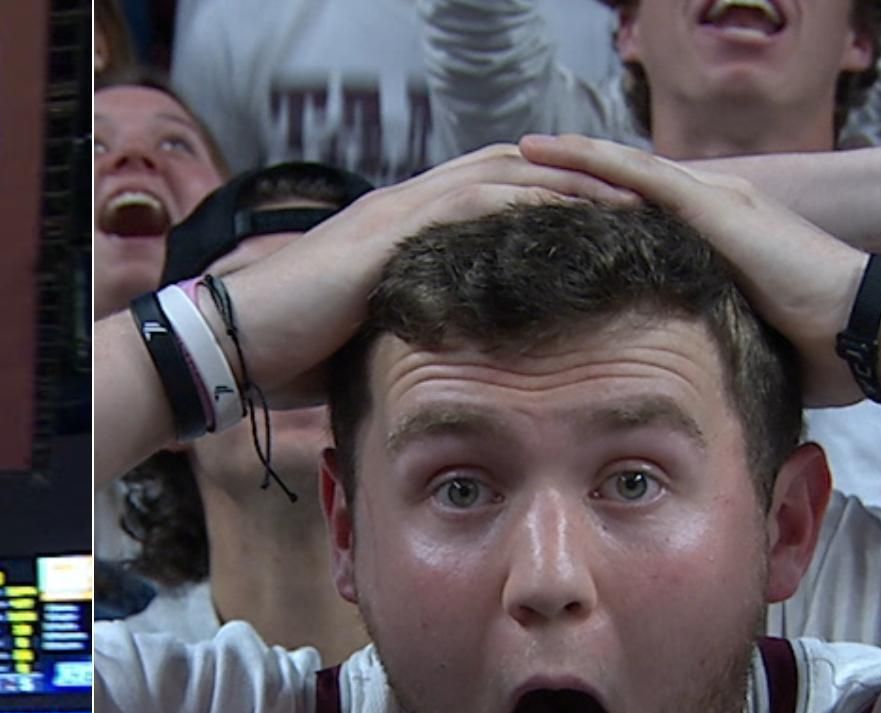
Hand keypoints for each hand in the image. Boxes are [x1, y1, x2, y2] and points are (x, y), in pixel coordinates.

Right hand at [206, 144, 641, 402]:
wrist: (232, 344)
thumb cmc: (289, 354)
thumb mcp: (370, 342)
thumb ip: (413, 336)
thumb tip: (455, 374)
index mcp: (406, 231)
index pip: (497, 195)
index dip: (558, 201)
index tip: (617, 222)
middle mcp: (406, 207)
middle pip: (516, 169)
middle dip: (582, 179)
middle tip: (648, 196)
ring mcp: (398, 212)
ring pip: (506, 174)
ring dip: (572, 184)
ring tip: (636, 201)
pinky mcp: (390, 230)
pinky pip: (475, 201)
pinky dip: (530, 204)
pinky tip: (578, 219)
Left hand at [519, 133, 869, 406]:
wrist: (867, 332)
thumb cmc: (816, 352)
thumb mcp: (735, 342)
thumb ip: (699, 342)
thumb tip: (669, 388)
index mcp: (714, 243)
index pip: (637, 222)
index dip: (586, 215)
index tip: (534, 220)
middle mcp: (711, 211)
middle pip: (621, 189)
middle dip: (564, 181)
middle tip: (504, 176)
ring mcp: (713, 202)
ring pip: (620, 171)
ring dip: (563, 161)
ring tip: (510, 153)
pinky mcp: (714, 205)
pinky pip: (636, 174)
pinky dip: (589, 160)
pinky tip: (544, 153)